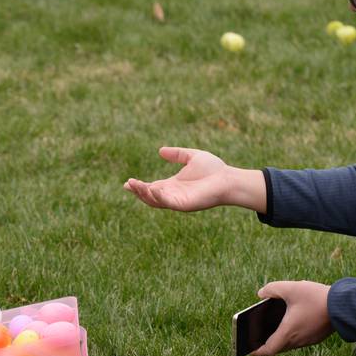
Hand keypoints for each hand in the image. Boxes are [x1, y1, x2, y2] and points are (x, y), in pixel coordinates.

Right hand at [124, 147, 266, 212]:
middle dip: (138, 191)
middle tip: (128, 184)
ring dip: (143, 194)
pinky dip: (157, 197)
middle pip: (150, 197)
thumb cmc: (213, 169)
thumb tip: (160, 151)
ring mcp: (178, 201)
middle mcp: (173, 195)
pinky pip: (167, 203)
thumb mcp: (191, 156)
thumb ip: (177, 154)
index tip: (128, 182)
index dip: (139, 186)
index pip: (152, 188)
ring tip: (133, 185)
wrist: (228, 179)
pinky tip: (151, 188)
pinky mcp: (184, 204)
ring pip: (155, 202)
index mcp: (173, 185)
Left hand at [251, 281, 334, 355]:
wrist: (345, 305)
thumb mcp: (291, 288)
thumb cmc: (317, 298)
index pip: (269, 350)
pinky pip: (299, 337)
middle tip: (255, 334)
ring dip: (279, 335)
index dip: (256, 350)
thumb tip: (261, 294)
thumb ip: (273, 289)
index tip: (248, 349)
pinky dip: (290, 332)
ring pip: (289, 342)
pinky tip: (288, 320)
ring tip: (269, 325)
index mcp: (288, 332)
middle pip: (277, 346)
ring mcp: (309, 339)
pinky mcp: (316, 336)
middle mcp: (298, 340)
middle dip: (265, 341)